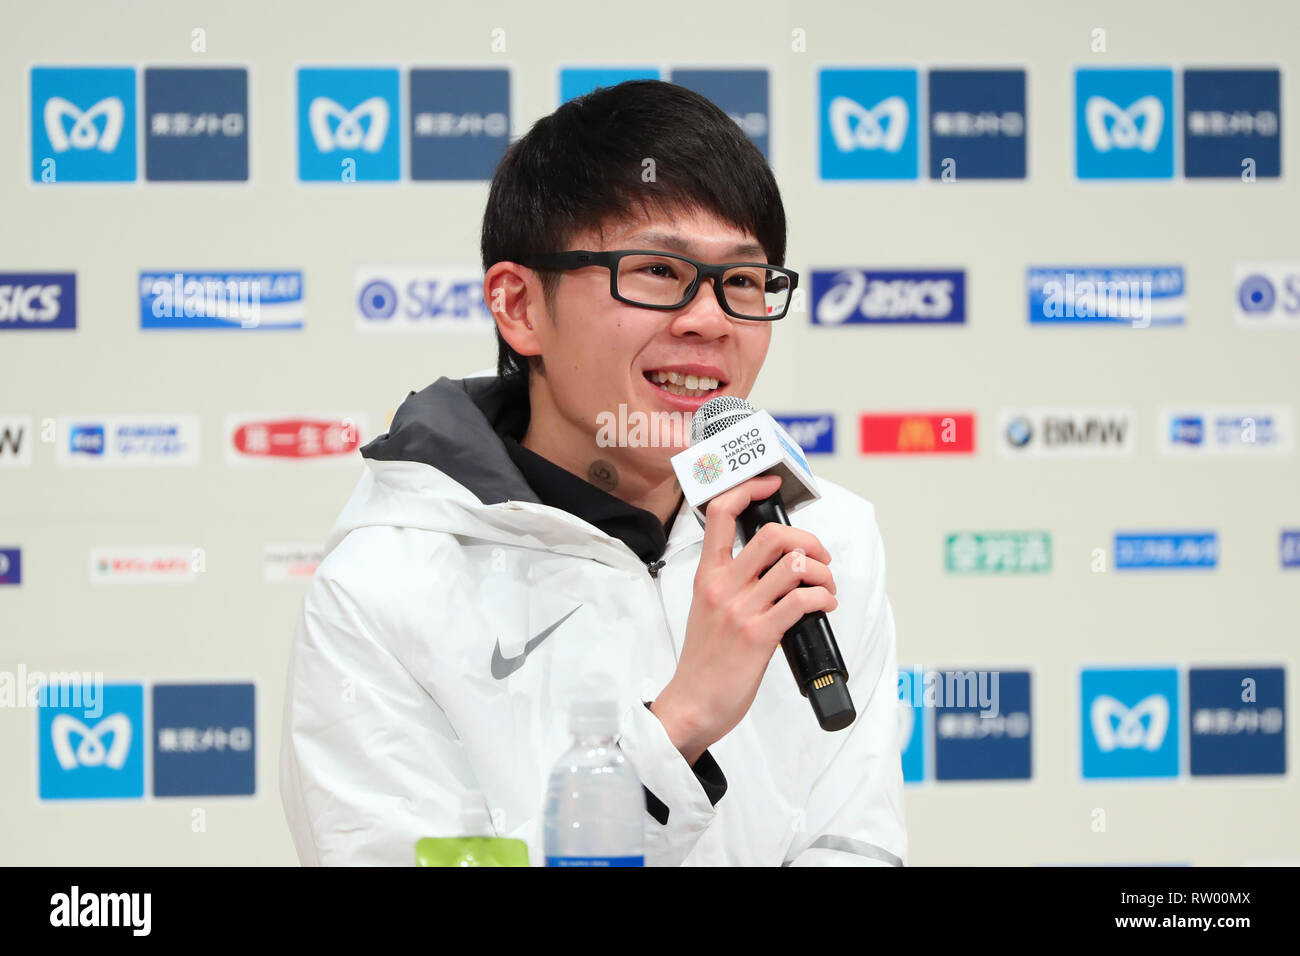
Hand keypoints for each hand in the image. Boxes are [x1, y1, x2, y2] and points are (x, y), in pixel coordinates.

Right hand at [651, 474, 836, 763]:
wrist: (692, 704)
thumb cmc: (703, 662)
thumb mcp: (705, 611)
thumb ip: (730, 586)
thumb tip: (772, 570)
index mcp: (708, 576)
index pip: (721, 514)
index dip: (748, 490)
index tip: (768, 485)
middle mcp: (722, 586)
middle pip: (771, 535)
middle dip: (808, 540)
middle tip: (819, 558)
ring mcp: (740, 610)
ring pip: (793, 566)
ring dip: (822, 574)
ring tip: (826, 588)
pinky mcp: (758, 636)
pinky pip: (801, 602)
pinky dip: (823, 600)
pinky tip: (824, 608)